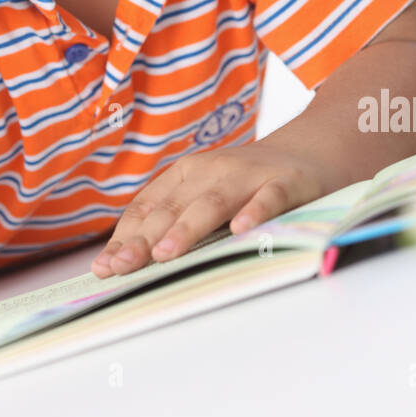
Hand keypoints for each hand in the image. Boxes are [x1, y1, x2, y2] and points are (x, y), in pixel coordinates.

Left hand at [90, 142, 328, 276]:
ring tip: (165, 254)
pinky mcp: (286, 182)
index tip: (105, 267)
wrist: (310, 148)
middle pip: (172, 208)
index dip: (125, 237)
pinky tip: (242, 231)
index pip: (147, 207)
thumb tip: (127, 260)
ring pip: (212, 203)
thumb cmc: (248, 183)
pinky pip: (268, 198)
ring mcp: (248, 176)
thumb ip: (174, 220)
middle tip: (122, 268)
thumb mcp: (206, 194)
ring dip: (187, 228)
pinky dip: (255, 213)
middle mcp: (212, 171)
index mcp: (186, 174)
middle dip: (143, 239)